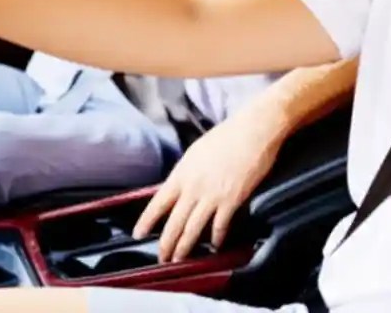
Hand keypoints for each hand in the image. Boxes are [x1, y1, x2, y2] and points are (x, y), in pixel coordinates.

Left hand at [132, 102, 288, 262]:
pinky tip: (215, 246)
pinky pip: (220, 226)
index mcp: (182, 173)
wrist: (253, 131)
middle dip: (166, 244)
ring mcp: (212, 195)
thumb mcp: (196, 152)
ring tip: (181, 259)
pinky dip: (216, 239)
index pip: (157, 203)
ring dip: (185, 247)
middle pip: (174, 222)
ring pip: (193, 229)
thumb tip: (180, 187)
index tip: (138, 234)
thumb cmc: (226, 136)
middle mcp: (193, 187)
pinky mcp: (232, 200)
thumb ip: (186, 173)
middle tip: (162, 258)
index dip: (146, 221)